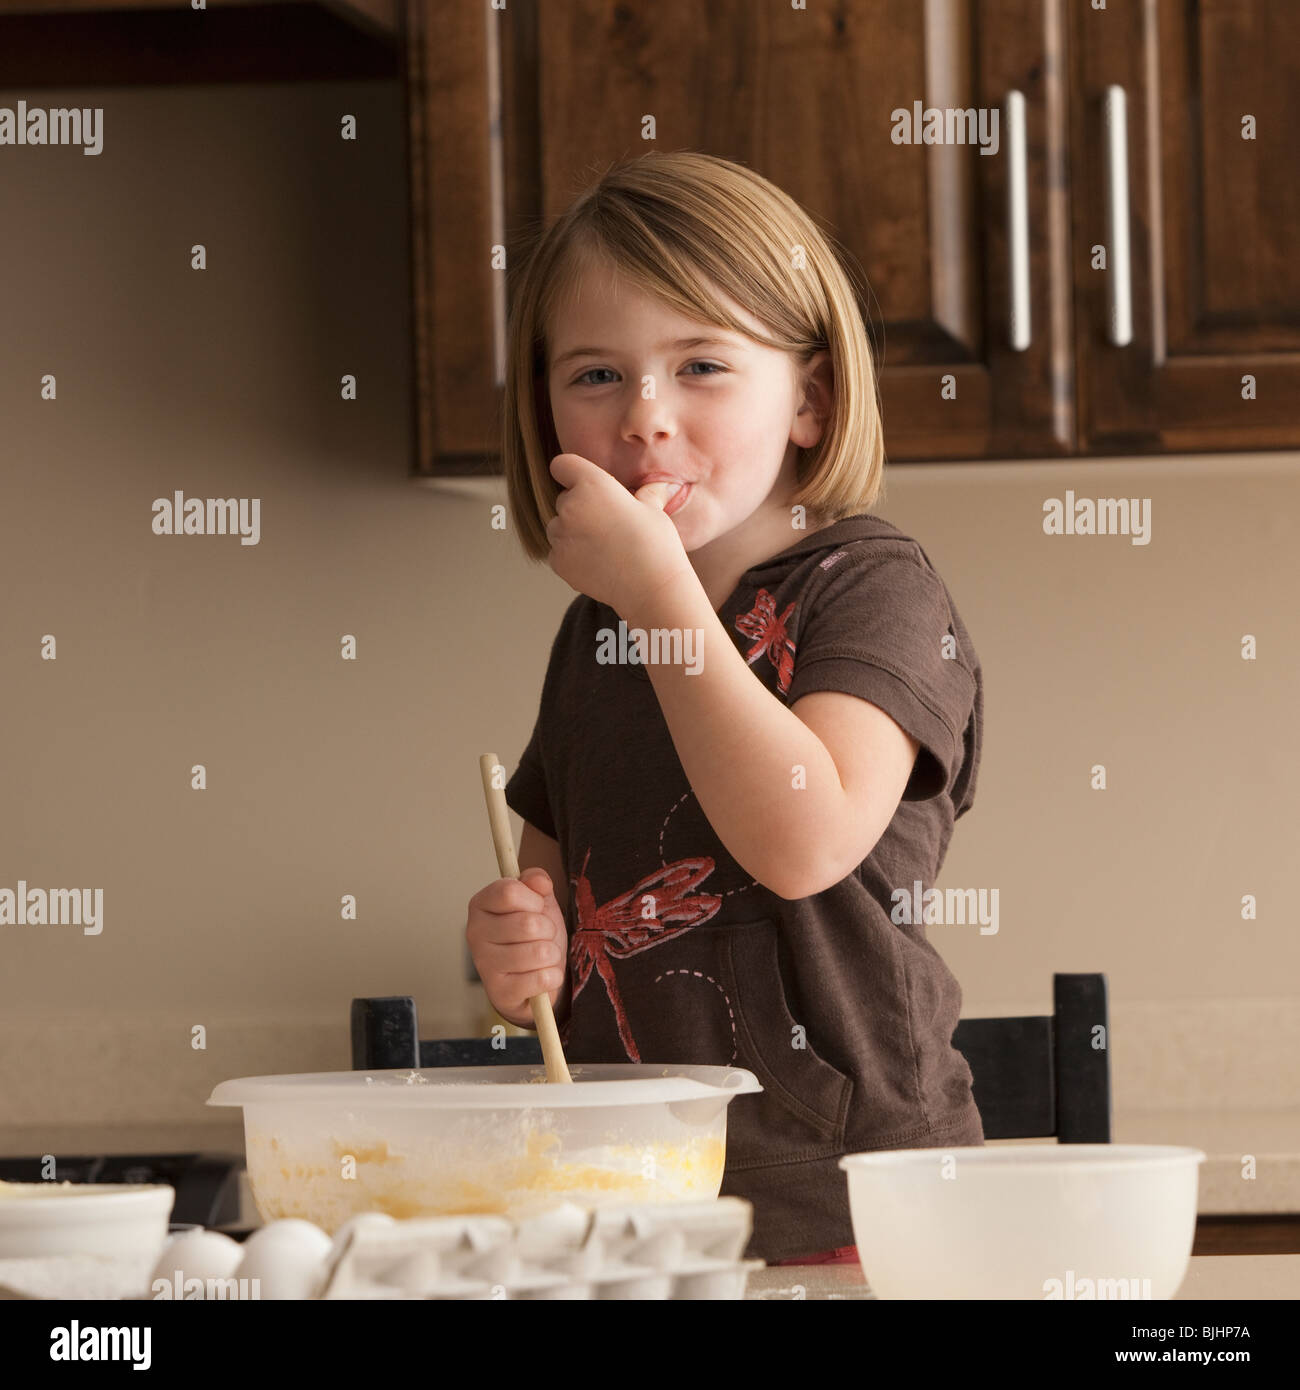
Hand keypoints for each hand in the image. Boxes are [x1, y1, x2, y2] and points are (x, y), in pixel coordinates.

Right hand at [466, 868, 567, 1026]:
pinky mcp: (499, 992)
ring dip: (551, 954)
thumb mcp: (538, 902)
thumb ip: (537, 882)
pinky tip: (540, 977)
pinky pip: (542, 979)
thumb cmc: (533, 936)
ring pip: (539, 952)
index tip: (535, 908)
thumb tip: (539, 881)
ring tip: (541, 957)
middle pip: (529, 923)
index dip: (533, 900)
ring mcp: (484, 964)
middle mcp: (475, 933)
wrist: (532, 979)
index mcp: (480, 904)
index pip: (510, 892)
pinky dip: (552, 977)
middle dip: (548, 930)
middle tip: (541, 937)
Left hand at [545, 453, 692, 615]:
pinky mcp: (558, 561)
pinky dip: (571, 556)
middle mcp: (570, 506)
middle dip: (579, 508)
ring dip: (572, 532)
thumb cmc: (656, 544)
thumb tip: (661, 486)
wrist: (651, 587)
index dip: (571, 473)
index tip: (583, 484)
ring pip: (558, 527)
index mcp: (592, 484)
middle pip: (563, 500)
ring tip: (604, 547)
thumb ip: (647, 493)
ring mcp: (561, 536)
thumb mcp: (654, 510)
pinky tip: (597, 563)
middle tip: (607, 524)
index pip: (562, 465)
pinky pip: (558, 552)